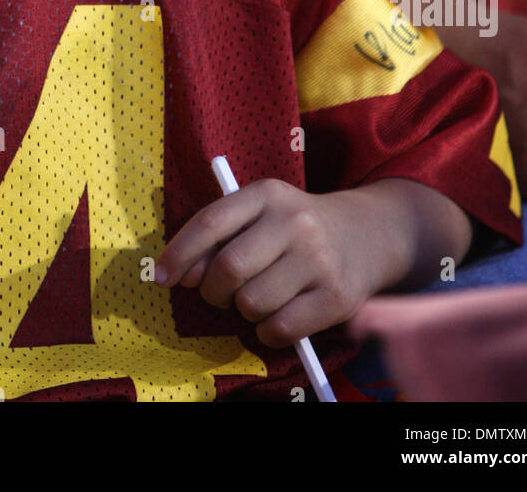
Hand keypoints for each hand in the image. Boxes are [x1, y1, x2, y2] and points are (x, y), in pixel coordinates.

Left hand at [154, 180, 391, 346]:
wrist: (365, 233)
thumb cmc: (295, 227)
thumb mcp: (260, 214)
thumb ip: (220, 237)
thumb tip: (184, 275)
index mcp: (267, 194)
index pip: (211, 222)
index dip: (179, 253)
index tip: (161, 277)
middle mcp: (295, 222)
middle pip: (228, 269)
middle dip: (213, 290)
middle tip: (220, 292)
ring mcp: (319, 260)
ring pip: (252, 304)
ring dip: (244, 311)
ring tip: (258, 298)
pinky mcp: (336, 297)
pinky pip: (280, 329)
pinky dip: (268, 331)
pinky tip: (278, 316)